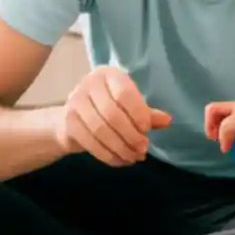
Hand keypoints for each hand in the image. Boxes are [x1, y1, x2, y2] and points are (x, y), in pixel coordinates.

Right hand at [57, 66, 171, 166]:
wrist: (72, 118)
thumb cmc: (107, 107)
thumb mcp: (129, 106)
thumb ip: (146, 113)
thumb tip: (166, 120)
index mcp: (108, 74)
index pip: (124, 94)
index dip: (138, 113)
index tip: (147, 130)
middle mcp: (89, 84)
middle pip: (112, 114)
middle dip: (130, 136)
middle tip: (143, 149)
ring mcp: (75, 102)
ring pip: (101, 130)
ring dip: (120, 148)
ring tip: (133, 157)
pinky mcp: (68, 122)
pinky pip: (90, 142)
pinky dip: (108, 155)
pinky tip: (120, 160)